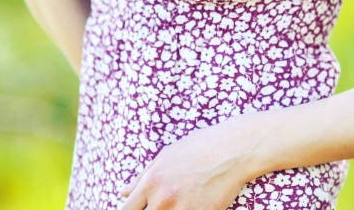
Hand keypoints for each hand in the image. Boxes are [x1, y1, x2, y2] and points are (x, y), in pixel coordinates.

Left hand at [119, 118, 250, 209]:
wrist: (230, 150)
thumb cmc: (197, 148)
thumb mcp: (165, 157)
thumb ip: (142, 177)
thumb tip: (122, 193)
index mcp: (151, 181)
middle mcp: (163, 198)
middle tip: (161, 206)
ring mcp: (183, 209)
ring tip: (177, 203)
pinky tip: (191, 205)